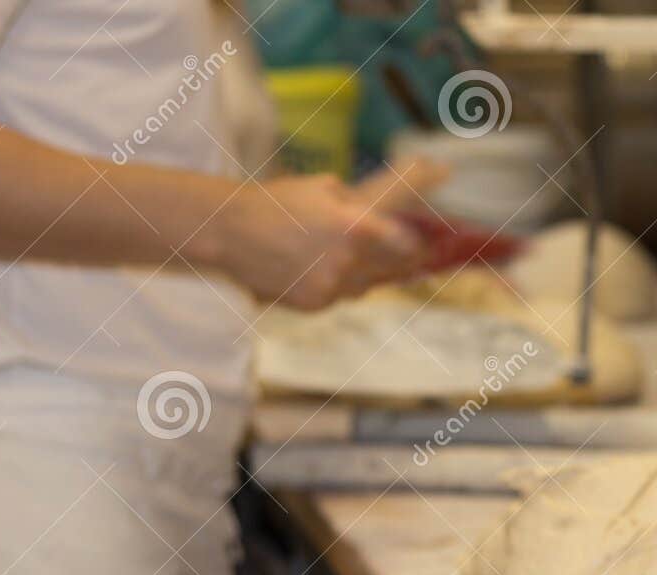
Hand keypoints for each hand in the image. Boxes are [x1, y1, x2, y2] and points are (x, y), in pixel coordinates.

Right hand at [209, 159, 447, 309]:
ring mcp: (331, 287)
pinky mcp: (314, 305)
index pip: (405, 244)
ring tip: (359, 258)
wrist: (230, 231)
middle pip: (391, 269)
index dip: (418, 245)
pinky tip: (324, 270)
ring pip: (366, 285)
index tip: (426, 243)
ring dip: (369, 274)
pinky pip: (340, 297)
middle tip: (414, 255)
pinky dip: (339, 286)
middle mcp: (348, 261)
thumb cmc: (279, 200)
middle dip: (403, 261)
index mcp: (355, 225)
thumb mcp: (325, 187)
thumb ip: (359, 203)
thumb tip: (387, 213)